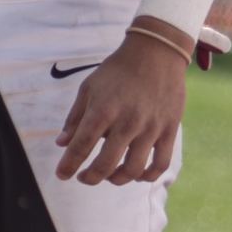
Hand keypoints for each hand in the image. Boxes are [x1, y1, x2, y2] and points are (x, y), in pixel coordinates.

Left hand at [54, 19, 188, 182]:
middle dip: (91, 178)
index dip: (69, 165)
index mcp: (102, 111)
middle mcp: (126, 122)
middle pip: (106, 165)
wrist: (155, 52)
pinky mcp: (169, 129)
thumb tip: (62, 144)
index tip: (62, 175)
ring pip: (133, 170)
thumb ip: (75, 118)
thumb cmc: (117, 70)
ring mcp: (150, 128)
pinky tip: (138, 175)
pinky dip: (149, 176)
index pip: (81, 147)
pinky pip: (161, 164)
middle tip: (85, 178)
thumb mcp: (89, 87)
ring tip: (110, 176)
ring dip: (117, 180)